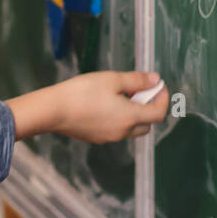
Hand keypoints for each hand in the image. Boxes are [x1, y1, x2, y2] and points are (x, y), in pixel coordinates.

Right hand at [51, 71, 168, 144]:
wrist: (53, 111)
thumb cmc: (83, 92)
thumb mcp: (112, 79)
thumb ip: (137, 80)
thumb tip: (155, 80)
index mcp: (130, 117)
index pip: (159, 114)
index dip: (163, 99)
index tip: (158, 86)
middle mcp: (122, 132)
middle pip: (147, 124)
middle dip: (148, 107)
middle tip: (138, 89)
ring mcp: (109, 138)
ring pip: (131, 129)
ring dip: (133, 114)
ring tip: (120, 95)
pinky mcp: (96, 138)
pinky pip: (116, 130)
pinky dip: (119, 119)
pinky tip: (105, 105)